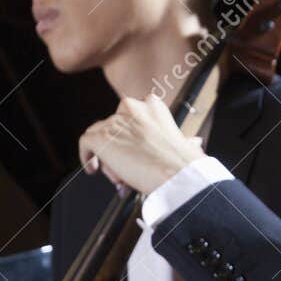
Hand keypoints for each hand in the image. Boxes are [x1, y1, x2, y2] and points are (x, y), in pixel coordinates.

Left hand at [78, 96, 205, 194]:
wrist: (176, 172)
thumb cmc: (184, 163)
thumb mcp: (186, 143)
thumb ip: (183, 140)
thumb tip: (194, 144)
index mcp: (152, 105)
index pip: (130, 116)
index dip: (129, 136)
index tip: (132, 151)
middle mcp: (131, 108)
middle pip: (113, 127)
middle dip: (118, 148)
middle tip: (125, 168)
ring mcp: (115, 122)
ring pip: (100, 137)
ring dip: (106, 157)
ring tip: (118, 175)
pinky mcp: (101, 138)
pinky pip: (86, 143)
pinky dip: (86, 156)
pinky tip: (92, 168)